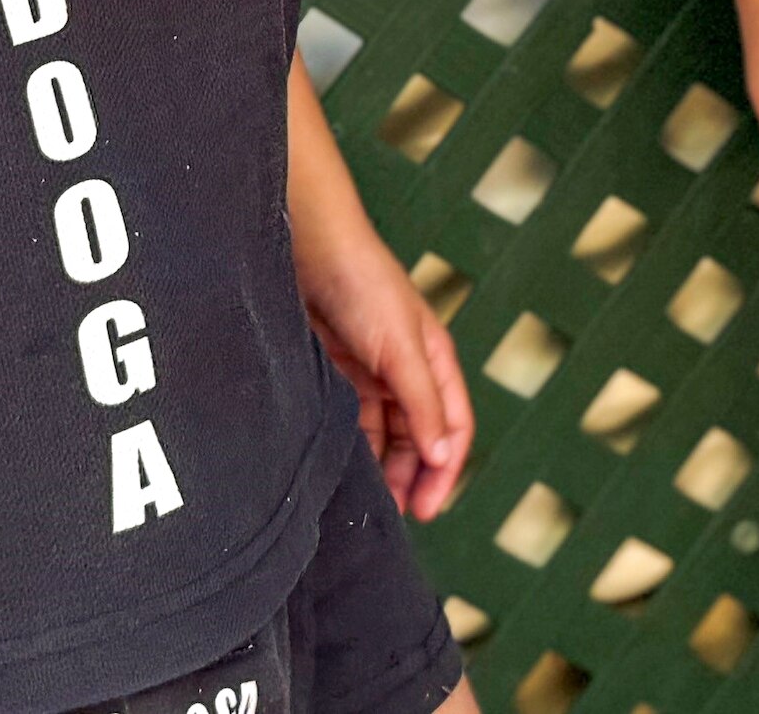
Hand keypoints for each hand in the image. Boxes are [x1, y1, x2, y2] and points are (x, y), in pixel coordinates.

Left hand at [295, 203, 473, 520]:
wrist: (306, 244)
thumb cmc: (361, 282)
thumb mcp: (400, 346)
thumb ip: (422, 402)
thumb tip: (442, 453)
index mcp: (434, 362)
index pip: (453, 428)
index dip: (444, 471)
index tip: (426, 509)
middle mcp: (406, 371)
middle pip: (419, 438)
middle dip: (412, 476)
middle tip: (393, 514)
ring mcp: (371, 372)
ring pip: (384, 434)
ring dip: (382, 467)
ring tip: (367, 499)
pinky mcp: (336, 372)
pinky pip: (352, 421)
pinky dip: (354, 446)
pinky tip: (343, 467)